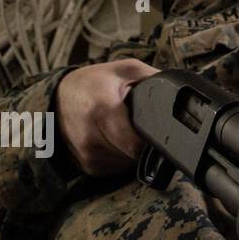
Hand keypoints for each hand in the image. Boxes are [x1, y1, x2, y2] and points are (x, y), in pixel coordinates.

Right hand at [55, 58, 159, 175]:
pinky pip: (116, 169)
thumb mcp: (125, 71)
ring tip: (124, 130)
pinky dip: (121, 158)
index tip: (157, 130)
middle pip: (135, 156)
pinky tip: (115, 140)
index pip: (137, 144)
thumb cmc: (94, 83)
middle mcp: (91, 138)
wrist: (56, 99)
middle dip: (144, 144)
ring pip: (127, 164)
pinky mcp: (87, 167)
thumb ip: (154, 79)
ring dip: (132, 152)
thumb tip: (182, 92)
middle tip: (140, 127)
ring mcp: (88, 155)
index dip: (152, 140)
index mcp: (102, 111)